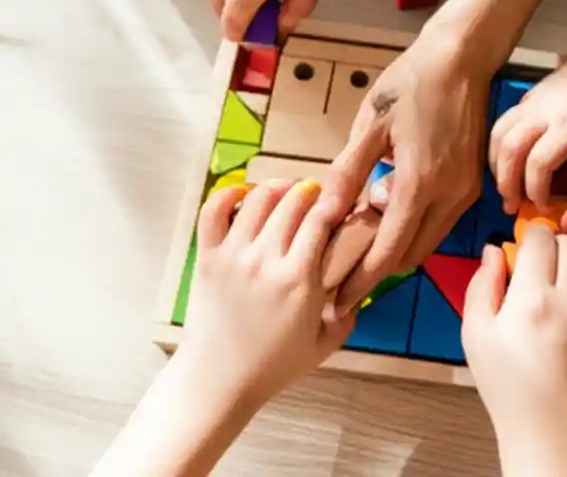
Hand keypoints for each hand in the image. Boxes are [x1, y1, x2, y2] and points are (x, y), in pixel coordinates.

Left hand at [183, 179, 356, 406]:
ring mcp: (233, 256)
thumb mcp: (325, 345)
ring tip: (288, 191)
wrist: (219, 379)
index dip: (336, 202)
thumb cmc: (273, 366)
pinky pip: (213, 210)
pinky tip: (244, 195)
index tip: (344, 201)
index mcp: (299, 280)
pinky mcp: (207, 257)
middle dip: (311, 190)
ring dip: (278, 187)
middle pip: (293, 201)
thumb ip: (348, 315)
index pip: (321, 219)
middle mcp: (266, 260)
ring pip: (258, 198)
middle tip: (318, 195)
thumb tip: (358, 288)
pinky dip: (229, 193)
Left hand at [300, 34, 489, 312]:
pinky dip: (413, 234)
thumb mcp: (370, 123)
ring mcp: (465, 192)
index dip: (360, 281)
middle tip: (340, 282)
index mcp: (420, 182)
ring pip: (427, 243)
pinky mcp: (472, 185)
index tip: (337, 303)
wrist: (462, 58)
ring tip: (358, 257)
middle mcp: (449, 195)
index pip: (388, 251)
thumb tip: (324, 214)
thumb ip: (349, 172)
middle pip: (410, 256)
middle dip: (376, 274)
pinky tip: (387, 224)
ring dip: (396, 254)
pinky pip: (440, 224)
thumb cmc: (411, 83)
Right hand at [462, 230, 566, 474]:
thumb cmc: (507, 386)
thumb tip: (496, 250)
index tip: (523, 253)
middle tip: (545, 263)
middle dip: (558, 243)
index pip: (540, 239)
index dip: (529, 237)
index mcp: (532, 301)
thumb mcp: (475, 335)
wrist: (550, 429)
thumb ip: (482, 286)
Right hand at [489, 57, 566, 211]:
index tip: (543, 206)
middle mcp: (545, 112)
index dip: (536, 189)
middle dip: (506, 182)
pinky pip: (502, 124)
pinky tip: (507, 165)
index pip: (540, 162)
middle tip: (511, 205)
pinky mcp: (525, 97)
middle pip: (511, 149)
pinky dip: (499, 148)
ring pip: (499, 134)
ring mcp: (532, 101)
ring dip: (496, 165)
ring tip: (504, 187)